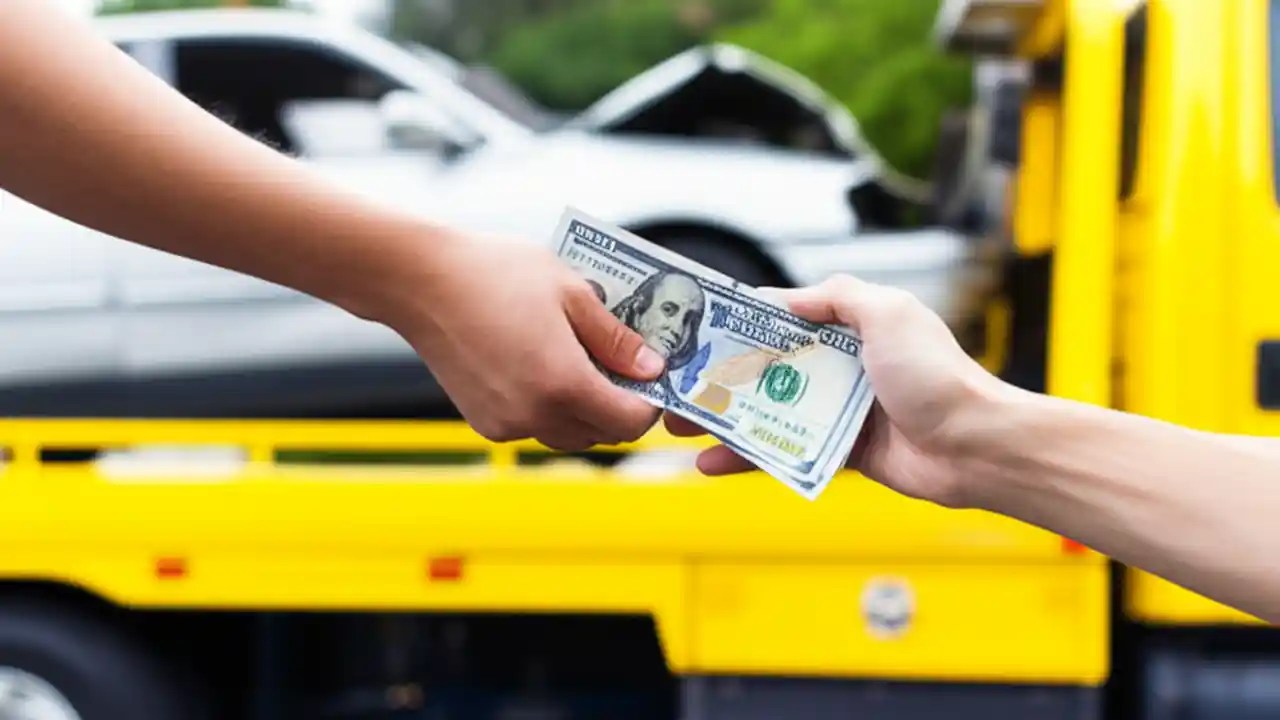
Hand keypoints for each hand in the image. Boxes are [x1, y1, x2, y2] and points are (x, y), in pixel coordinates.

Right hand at [386, 233, 665, 450]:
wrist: (421, 280)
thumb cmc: (496, 274)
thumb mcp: (572, 292)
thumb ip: (616, 339)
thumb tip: (652, 369)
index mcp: (563, 383)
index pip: (631, 422)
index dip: (649, 403)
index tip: (650, 377)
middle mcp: (535, 415)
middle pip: (603, 434)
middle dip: (619, 406)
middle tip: (620, 363)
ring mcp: (506, 423)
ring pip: (569, 434)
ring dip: (585, 411)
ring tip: (578, 360)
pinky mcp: (484, 423)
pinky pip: (535, 428)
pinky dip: (549, 409)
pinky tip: (540, 365)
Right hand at [665, 275, 1009, 506]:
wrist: (975, 447)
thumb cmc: (939, 376)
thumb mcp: (889, 313)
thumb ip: (838, 296)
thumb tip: (782, 299)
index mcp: (852, 328)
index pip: (782, 321)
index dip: (738, 326)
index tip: (696, 332)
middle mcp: (843, 367)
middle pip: (765, 370)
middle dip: (718, 377)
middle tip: (675, 385)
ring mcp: (840, 411)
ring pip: (767, 413)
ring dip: (723, 420)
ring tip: (680, 426)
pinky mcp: (841, 452)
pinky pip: (786, 452)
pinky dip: (748, 458)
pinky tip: (711, 464)